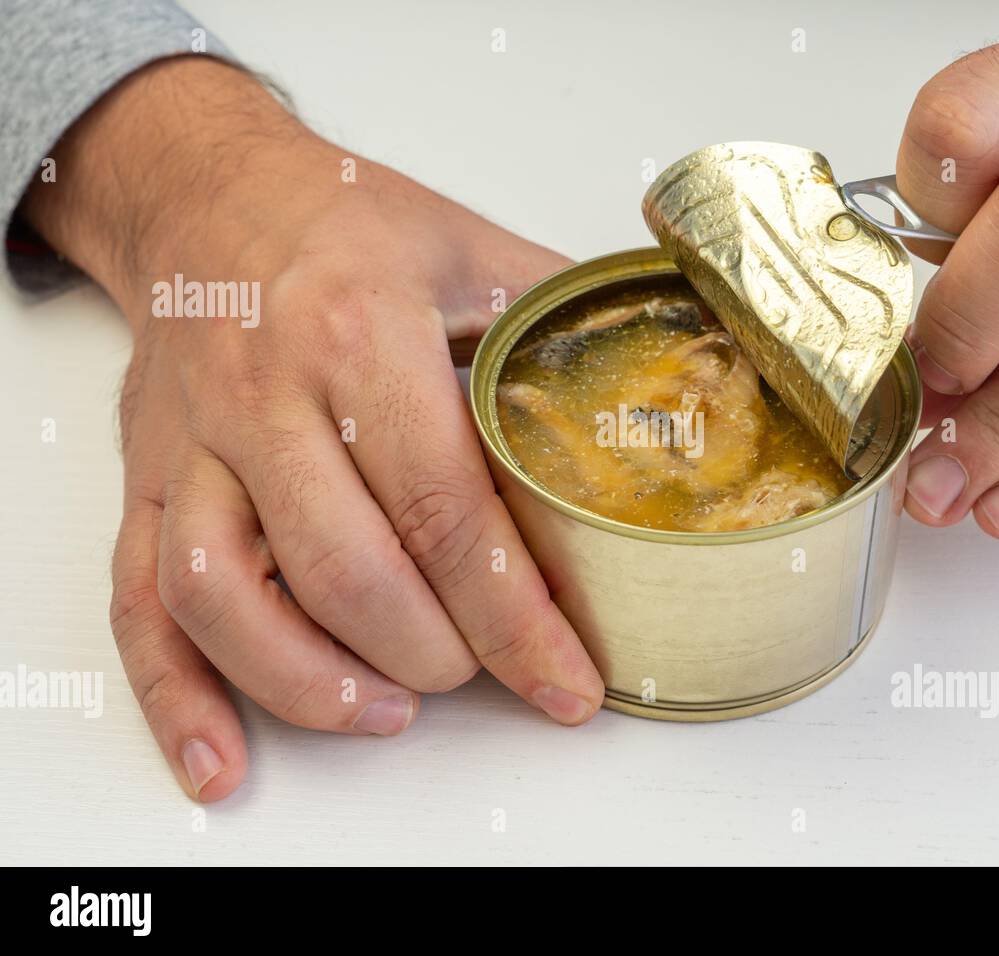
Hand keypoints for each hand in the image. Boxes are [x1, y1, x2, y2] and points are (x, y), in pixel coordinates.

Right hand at [22, 57, 604, 800]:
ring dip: (314, 681)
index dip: (515, 614)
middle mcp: (265, 393)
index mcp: (360, 331)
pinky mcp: (150, 482)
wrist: (205, 195)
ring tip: (391, 712)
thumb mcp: (471, 247)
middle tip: (494, 675)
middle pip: (346, 568)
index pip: (445, 507)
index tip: (568, 680)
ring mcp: (195, 445)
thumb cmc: (345, 225)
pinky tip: (223, 756)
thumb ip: (565, 323)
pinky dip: (177, 694)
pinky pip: (140, 601)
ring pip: (226, 595)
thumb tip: (672, 387)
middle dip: (437, 653)